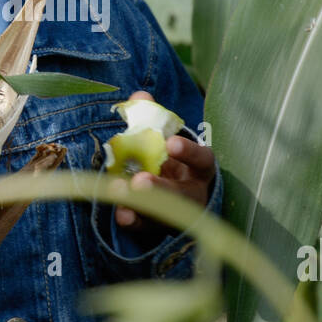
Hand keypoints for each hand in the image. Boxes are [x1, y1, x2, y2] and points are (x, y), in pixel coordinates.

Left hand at [113, 91, 216, 238]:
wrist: (178, 192)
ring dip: (141, 204)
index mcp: (199, 168)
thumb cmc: (172, 159)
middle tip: (140, 180)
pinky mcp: (160, 226)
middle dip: (161, 187)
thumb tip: (140, 96)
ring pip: (164, 213)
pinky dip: (133, 219)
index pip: (201, 159)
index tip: (171, 143)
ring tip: (120, 192)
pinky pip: (148, 226)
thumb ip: (154, 118)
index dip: (189, 152)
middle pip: (181, 194)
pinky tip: (120, 213)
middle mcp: (193, 192)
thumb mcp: (167, 138)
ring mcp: (177, 213)